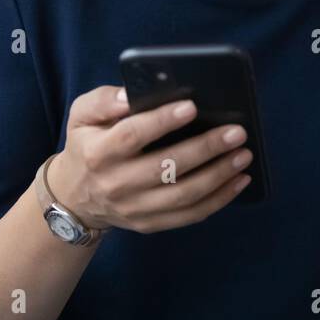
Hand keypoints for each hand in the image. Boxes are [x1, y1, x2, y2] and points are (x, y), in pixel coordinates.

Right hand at [48, 86, 252, 233]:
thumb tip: (133, 95)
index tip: (192, 106)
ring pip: (183, 195)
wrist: (75, 196)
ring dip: (219, 176)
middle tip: (236, 132)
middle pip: (166, 168)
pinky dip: (219, 200)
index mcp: (99, 152)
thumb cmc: (87, 144)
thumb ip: (104, 100)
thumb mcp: (81, 115)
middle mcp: (116, 184)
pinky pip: (189, 215)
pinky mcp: (149, 224)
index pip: (132, 135)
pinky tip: (239, 181)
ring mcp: (134, 208)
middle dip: (206, 149)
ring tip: (243, 155)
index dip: (162, 121)